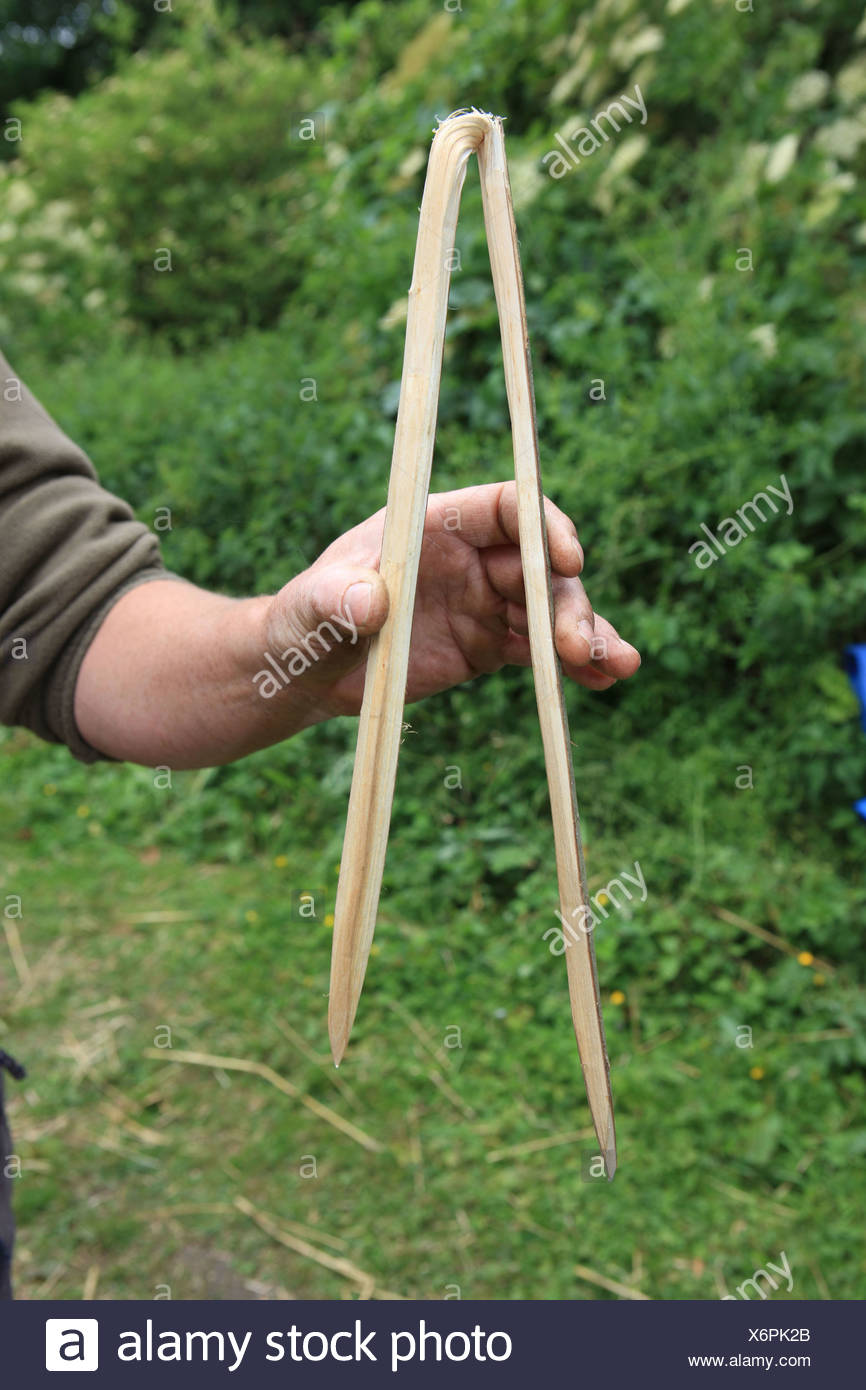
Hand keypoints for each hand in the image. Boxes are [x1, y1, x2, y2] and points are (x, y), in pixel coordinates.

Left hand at [263, 481, 639, 716]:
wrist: (305, 671)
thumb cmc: (301, 620)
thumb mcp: (310, 607)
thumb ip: (336, 599)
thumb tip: (366, 601)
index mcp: (433, 524)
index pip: (504, 507)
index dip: (543, 526)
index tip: (569, 558)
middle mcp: (469, 556)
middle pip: (539, 565)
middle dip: (567, 601)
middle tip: (581, 647)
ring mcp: (483, 600)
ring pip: (549, 609)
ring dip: (586, 634)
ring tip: (617, 668)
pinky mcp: (488, 644)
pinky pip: (539, 651)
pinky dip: (571, 666)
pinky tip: (601, 682)